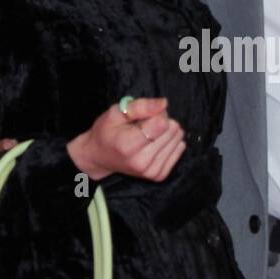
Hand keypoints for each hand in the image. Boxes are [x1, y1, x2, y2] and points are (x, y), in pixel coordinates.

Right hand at [66, 96, 184, 182]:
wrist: (100, 157)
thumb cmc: (106, 132)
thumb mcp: (116, 112)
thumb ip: (140, 106)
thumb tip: (164, 103)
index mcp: (128, 145)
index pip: (162, 123)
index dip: (157, 112)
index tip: (145, 115)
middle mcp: (141, 162)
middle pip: (172, 131)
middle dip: (161, 122)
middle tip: (144, 125)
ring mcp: (151, 171)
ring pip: (178, 139)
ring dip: (166, 132)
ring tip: (148, 135)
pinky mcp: (159, 175)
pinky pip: (179, 149)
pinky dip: (170, 142)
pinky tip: (155, 143)